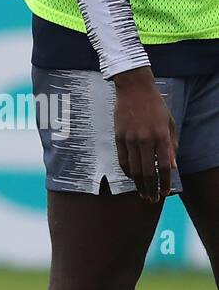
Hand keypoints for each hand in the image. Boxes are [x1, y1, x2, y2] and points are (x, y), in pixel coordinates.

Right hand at [113, 66, 176, 201]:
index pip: (163, 166)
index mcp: (161, 136)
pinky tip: (132, 178)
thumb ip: (170, 146)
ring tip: (142, 193)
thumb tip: (171, 166)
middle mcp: (145, 140)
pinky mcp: (119, 138)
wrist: (134, 89)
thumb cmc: (155, 106)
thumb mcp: (170, 124)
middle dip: (150, 188)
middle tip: (152, 199)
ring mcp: (130, 139)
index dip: (164, 182)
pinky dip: (127, 172)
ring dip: (138, 184)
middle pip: (147, 172)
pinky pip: (123, 160)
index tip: (165, 192)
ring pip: (134, 169)